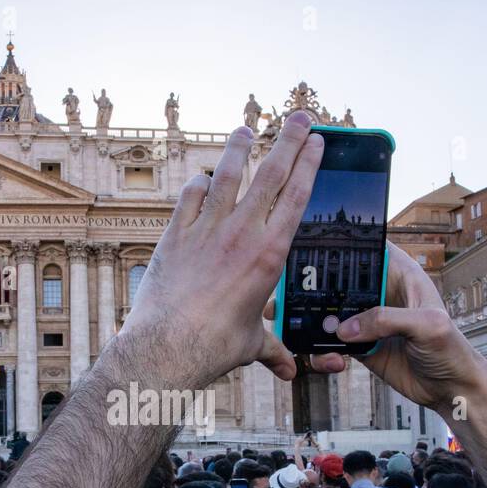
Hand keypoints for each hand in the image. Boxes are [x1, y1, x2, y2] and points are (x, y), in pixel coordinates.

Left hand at [118, 111, 322, 387]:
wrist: (169, 345)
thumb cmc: (215, 347)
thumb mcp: (251, 345)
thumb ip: (272, 350)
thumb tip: (289, 371)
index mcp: (269, 254)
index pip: (297, 196)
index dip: (309, 163)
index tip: (318, 140)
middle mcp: (241, 234)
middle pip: (270, 174)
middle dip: (287, 140)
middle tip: (298, 116)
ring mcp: (206, 230)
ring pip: (227, 175)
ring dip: (239, 148)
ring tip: (246, 128)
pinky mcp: (175, 235)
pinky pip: (190, 198)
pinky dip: (198, 185)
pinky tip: (203, 178)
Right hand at [268, 244, 486, 416]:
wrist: (450, 388)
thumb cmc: (451, 349)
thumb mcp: (427, 326)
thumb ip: (388, 320)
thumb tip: (346, 328)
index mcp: (401, 274)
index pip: (368, 247)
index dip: (343, 243)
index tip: (313, 248)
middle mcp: (380, 293)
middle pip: (338, 281)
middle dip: (312, 290)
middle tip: (289, 299)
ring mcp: (368, 320)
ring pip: (329, 314)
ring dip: (312, 326)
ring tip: (308, 338)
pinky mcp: (360, 345)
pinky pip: (331, 344)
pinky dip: (323, 352)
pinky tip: (333, 362)